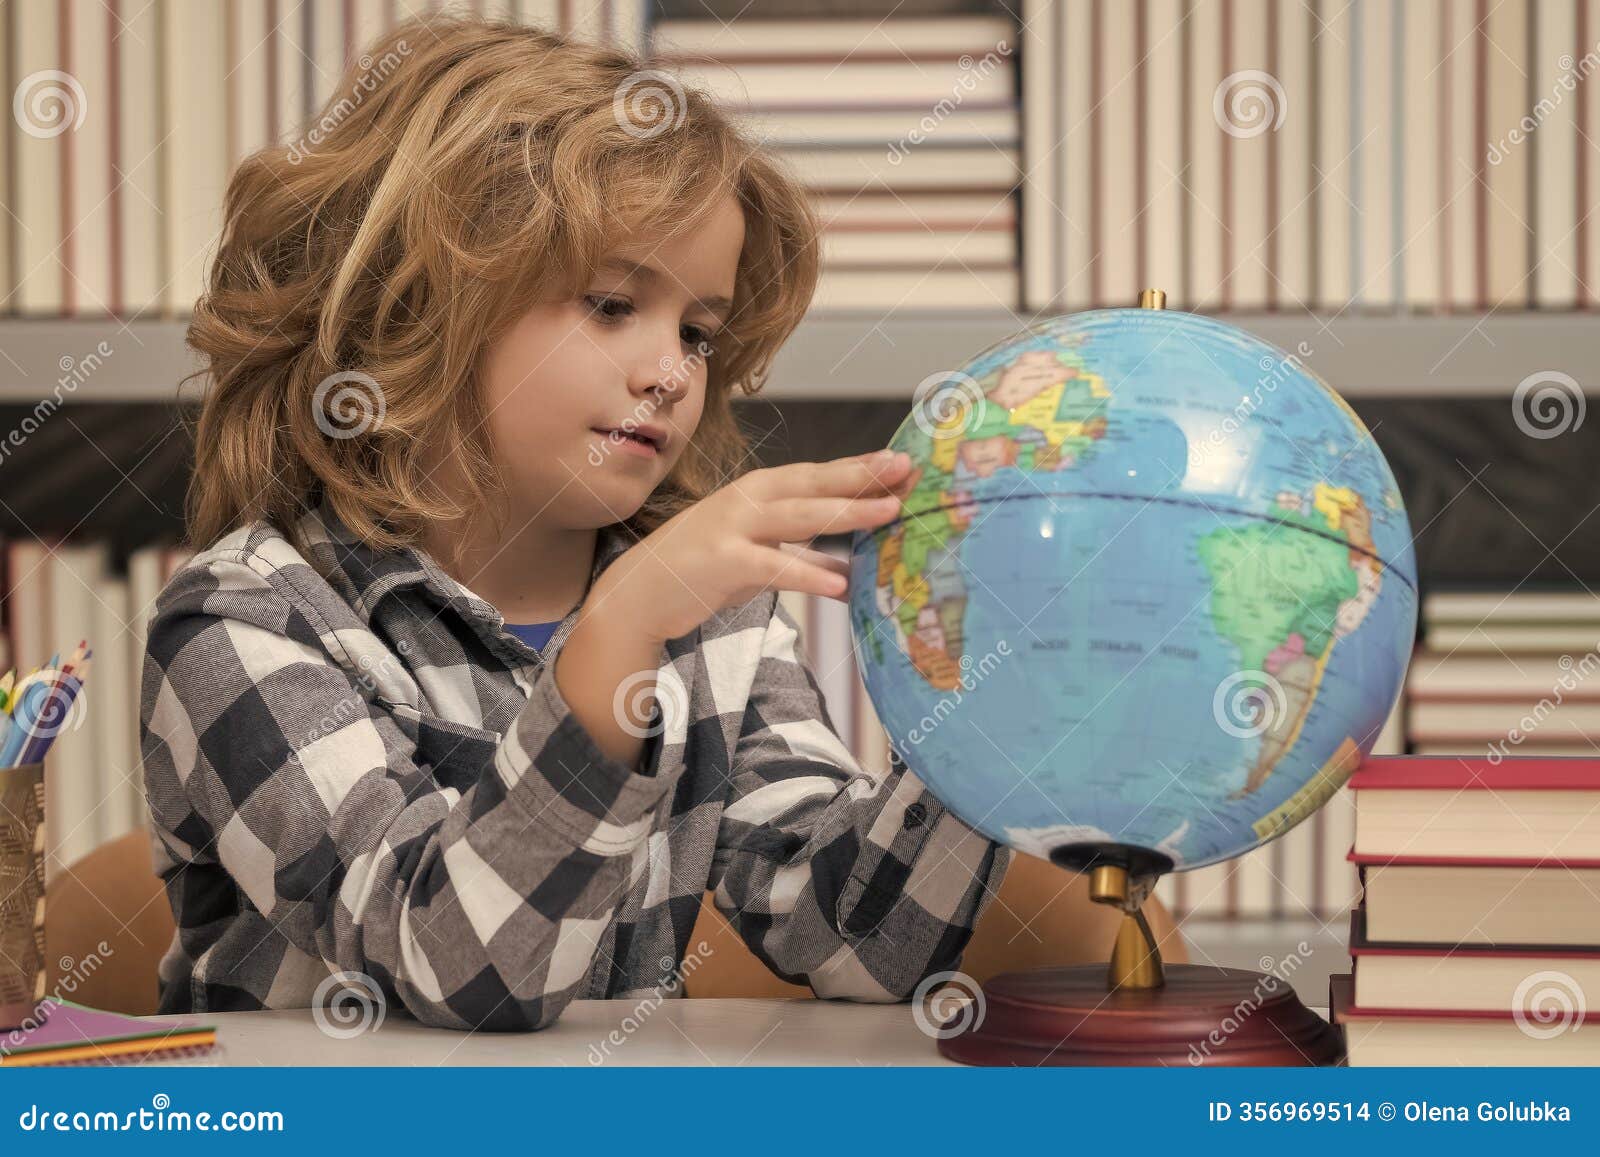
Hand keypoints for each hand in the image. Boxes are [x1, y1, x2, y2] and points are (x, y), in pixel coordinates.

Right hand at [592, 448, 912, 644]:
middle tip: (908, 468)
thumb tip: (853, 573)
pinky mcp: (723, 561)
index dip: (863, 470)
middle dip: (864, 476)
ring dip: (847, 512)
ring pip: (800, 516)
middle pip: (816, 485)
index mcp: (762, 492)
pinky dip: (808, 575)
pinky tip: (842, 585)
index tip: (907, 464)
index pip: (821, 476)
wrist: (640, 592)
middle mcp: (750, 499)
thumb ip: (806, 561)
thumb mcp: (760, 558)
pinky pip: (774, 566)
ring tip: (889, 513)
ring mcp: (734, 527)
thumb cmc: (703, 569)